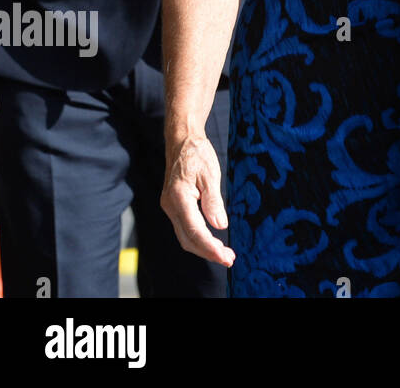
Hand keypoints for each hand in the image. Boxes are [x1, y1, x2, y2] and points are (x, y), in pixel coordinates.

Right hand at [161, 131, 234, 266]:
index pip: (195, 230)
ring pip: (185, 236)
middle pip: (188, 239)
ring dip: (203, 248)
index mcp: (178, 198)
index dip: (210, 247)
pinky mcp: (174, 206)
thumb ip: (213, 201)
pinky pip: (184, 228)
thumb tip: (220, 226)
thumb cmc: (197, 154)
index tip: (226, 256)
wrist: (182, 141)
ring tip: (224, 254)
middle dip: (208, 252)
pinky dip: (198, 238)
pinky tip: (211, 241)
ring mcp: (170, 207)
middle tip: (229, 259)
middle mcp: (170, 206)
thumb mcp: (210, 174)